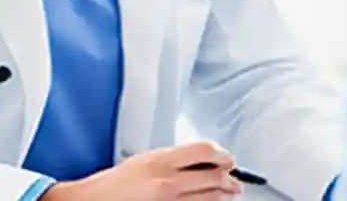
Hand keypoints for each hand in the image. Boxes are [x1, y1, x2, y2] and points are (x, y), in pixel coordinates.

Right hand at [42, 141, 243, 200]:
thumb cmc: (111, 186)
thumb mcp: (142, 161)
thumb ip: (170, 161)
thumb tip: (197, 162)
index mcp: (160, 161)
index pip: (204, 151)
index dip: (222, 155)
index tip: (228, 159)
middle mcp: (167, 181)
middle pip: (212, 176)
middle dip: (228, 178)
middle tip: (235, 180)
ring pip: (208, 198)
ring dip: (222, 194)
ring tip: (229, 192)